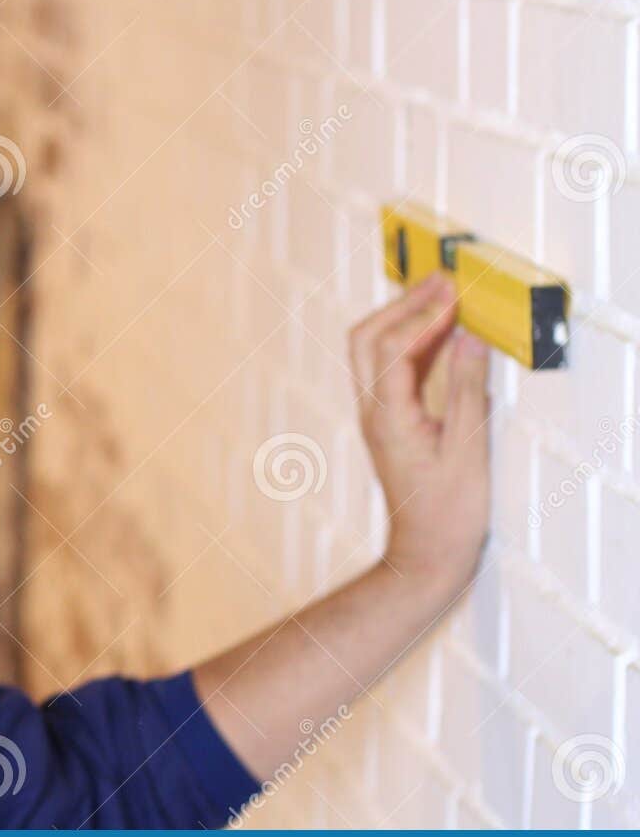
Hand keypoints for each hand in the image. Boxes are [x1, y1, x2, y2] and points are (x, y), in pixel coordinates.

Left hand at [348, 272, 490, 596]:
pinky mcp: (388, 423)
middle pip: (366, 340)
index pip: (392, 349)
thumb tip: (468, 339)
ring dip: (402, 320)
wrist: (425, 554)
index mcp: (388, 416)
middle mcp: (372, 411)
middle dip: (401, 306)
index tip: (452, 293)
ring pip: (371, 353)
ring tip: (440, 299)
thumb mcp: (468, 449)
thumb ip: (466, 391)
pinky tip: (440, 337)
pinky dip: (410, 344)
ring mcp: (375, 417)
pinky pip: (388, 370)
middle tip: (440, 283)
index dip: (421, 316)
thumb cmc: (447, 512)